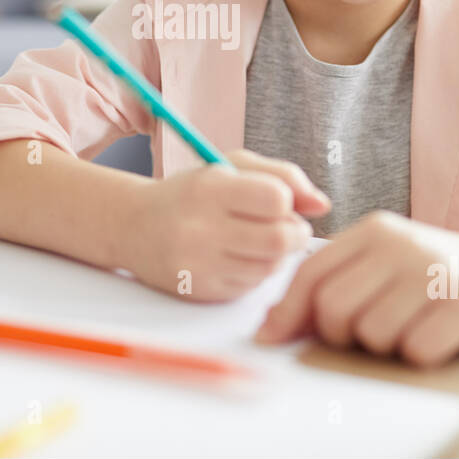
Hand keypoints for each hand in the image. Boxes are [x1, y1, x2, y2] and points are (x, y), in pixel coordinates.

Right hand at [120, 149, 330, 301]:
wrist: (134, 227)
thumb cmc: (193, 192)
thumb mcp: (230, 167)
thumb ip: (282, 176)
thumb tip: (323, 205)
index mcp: (209, 189)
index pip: (276, 199)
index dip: (287, 201)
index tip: (277, 201)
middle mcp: (201, 228)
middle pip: (280, 239)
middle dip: (294, 233)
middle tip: (286, 227)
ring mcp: (199, 264)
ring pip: (270, 266)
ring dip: (276, 253)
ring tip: (257, 239)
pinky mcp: (201, 291)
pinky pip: (252, 284)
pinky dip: (256, 270)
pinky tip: (237, 256)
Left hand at [255, 210, 458, 366]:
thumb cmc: (433, 274)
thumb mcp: (382, 262)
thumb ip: (330, 284)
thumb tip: (270, 328)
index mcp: (376, 230)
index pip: (311, 273)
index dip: (287, 312)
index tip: (272, 338)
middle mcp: (404, 245)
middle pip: (334, 309)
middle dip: (340, 334)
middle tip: (367, 331)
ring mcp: (438, 273)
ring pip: (373, 335)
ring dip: (385, 345)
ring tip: (410, 325)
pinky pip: (416, 350)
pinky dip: (420, 353)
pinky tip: (438, 333)